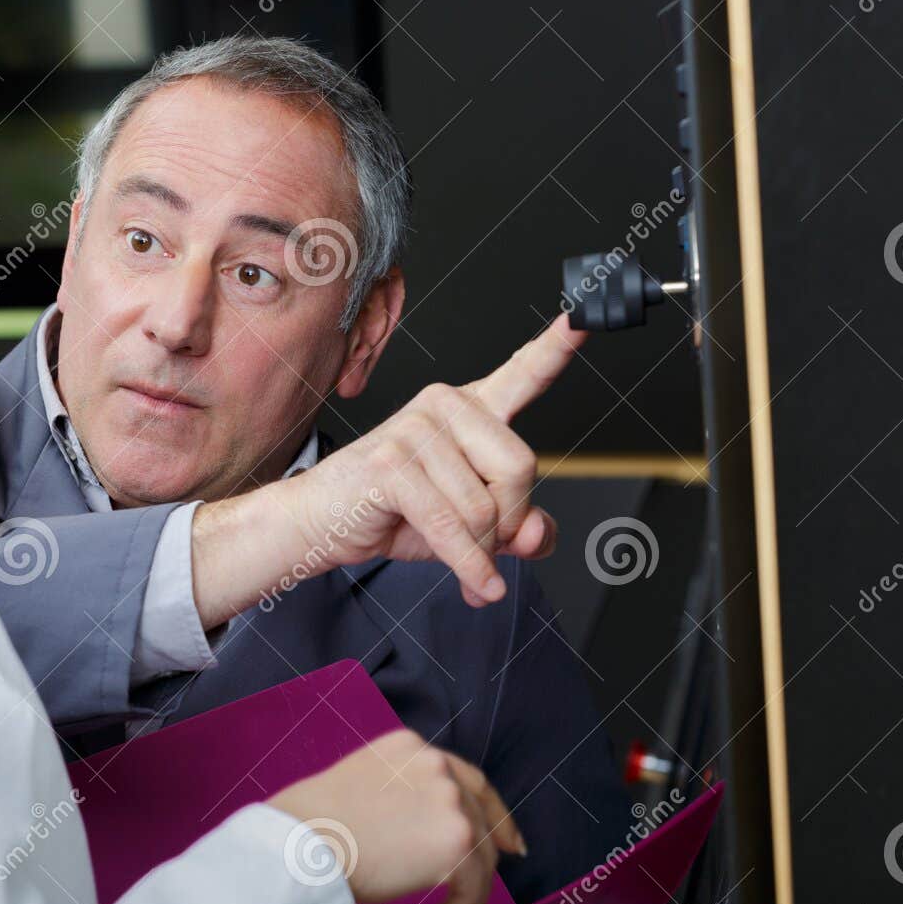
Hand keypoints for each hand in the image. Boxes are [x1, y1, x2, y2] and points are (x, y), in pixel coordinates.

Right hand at [267, 729, 525, 903]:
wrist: (300, 839)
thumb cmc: (308, 823)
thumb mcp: (358, 786)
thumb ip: (397, 796)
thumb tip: (418, 831)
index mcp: (409, 746)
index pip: (464, 777)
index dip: (491, 809)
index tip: (506, 837)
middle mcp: (434, 764)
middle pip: (480, 810)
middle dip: (493, 841)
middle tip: (495, 870)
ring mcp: (448, 799)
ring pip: (481, 850)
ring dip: (470, 884)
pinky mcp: (454, 839)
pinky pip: (473, 884)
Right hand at [274, 313, 585, 606]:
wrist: (318, 525)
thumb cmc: (391, 513)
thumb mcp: (469, 525)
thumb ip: (516, 526)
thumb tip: (538, 534)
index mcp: (469, 408)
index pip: (523, 373)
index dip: (556, 348)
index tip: (584, 317)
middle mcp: (444, 405)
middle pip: (520, 467)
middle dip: (508, 521)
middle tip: (483, 544)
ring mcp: (415, 428)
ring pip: (486, 508)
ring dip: (480, 551)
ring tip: (456, 556)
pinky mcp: (392, 464)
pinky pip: (453, 526)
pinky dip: (468, 566)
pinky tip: (476, 586)